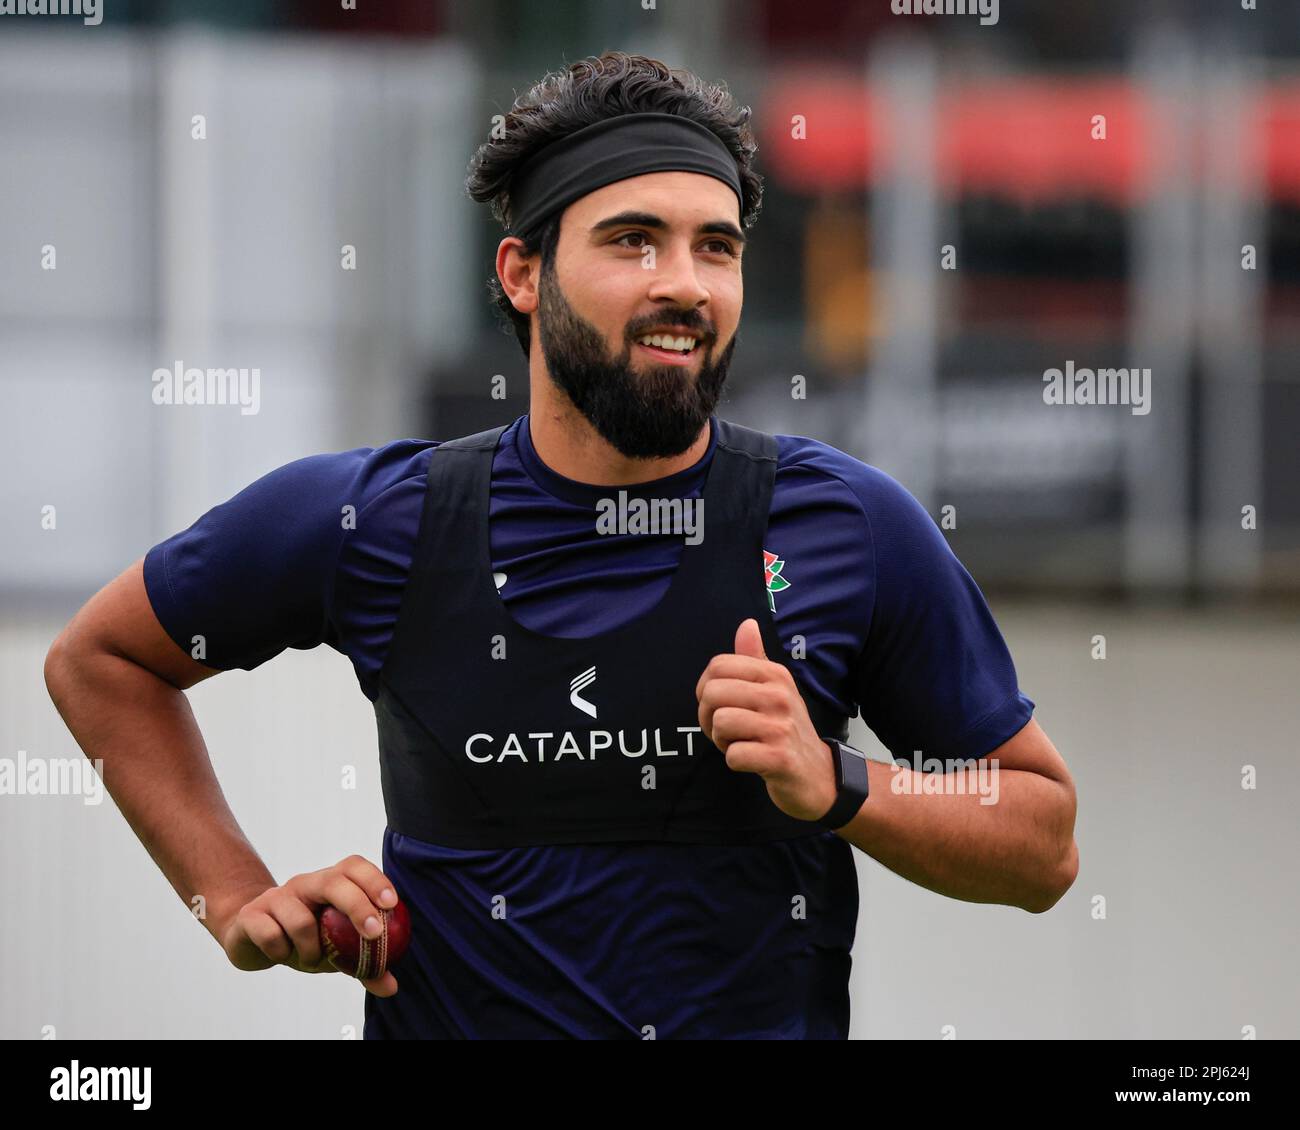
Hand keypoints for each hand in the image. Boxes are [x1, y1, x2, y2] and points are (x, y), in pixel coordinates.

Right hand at [216, 854, 400, 996]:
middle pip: (333, 882)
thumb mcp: (335, 951)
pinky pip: (271, 936)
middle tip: (373, 935)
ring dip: (310, 950)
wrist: (251, 937)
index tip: (391, 904)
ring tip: (310, 959)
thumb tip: (391, 987)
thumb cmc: (303, 939)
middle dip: (358, 907)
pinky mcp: (252, 914)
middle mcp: (305, 883)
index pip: (354, 866)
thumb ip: (364, 965)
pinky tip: (281, 955)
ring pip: (301, 920)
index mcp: (330, 883)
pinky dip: (281, 953)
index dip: (375, 880)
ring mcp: (276, 896)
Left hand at [695, 618, 837, 821]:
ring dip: (722, 741)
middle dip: (709, 717)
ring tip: (742, 744)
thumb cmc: (786, 730)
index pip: (718, 665)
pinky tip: (752, 761)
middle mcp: (779, 695)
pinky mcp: (779, 757)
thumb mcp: (774, 689)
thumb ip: (755, 658)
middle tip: (728, 731)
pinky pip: (734, 755)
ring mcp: (781, 726)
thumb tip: (747, 624)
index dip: (707, 689)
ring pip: (720, 723)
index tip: (721, 705)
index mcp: (775, 674)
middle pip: (712, 693)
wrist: (819, 775)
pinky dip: (735, 761)